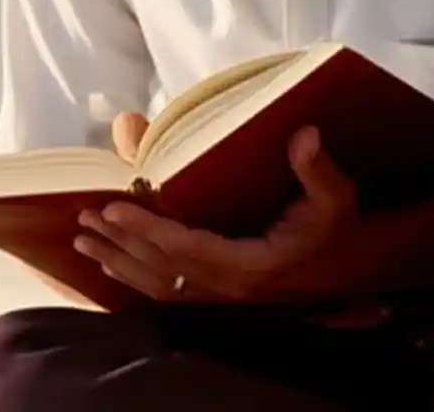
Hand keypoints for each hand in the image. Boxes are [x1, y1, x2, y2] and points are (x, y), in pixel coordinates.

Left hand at [73, 112, 361, 303]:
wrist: (351, 270)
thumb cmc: (338, 230)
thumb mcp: (338, 198)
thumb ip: (319, 170)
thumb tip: (305, 135)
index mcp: (251, 266)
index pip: (186, 249)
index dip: (148, 229)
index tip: (115, 207)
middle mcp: (230, 288)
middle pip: (161, 268)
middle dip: (120, 242)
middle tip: (84, 217)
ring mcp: (221, 298)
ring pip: (158, 285)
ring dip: (117, 261)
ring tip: (82, 238)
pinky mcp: (217, 297)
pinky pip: (167, 294)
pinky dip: (134, 279)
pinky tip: (109, 266)